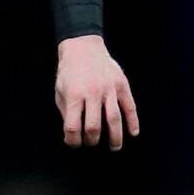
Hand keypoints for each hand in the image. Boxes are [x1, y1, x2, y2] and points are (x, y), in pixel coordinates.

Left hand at [54, 34, 138, 149]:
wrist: (83, 47)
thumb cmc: (69, 72)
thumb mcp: (60, 90)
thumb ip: (66, 111)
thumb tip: (73, 133)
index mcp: (74, 95)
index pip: (73, 127)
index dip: (72, 140)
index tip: (74, 144)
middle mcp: (93, 93)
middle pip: (94, 126)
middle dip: (92, 140)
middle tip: (92, 143)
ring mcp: (109, 88)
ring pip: (114, 119)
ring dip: (115, 137)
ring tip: (115, 147)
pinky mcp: (122, 84)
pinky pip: (130, 106)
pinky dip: (133, 121)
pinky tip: (133, 133)